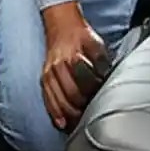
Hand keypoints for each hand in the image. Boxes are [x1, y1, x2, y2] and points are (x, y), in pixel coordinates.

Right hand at [40, 2, 105, 130]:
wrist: (62, 26)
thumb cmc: (82, 37)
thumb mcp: (97, 44)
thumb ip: (101, 62)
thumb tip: (106, 78)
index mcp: (72, 58)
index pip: (83, 84)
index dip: (92, 94)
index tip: (99, 101)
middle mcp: (58, 67)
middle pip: (70, 95)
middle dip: (81, 108)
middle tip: (90, 115)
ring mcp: (48, 74)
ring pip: (58, 101)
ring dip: (69, 114)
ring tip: (78, 124)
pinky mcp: (44, 79)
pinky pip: (47, 99)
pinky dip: (54, 113)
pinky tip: (61, 123)